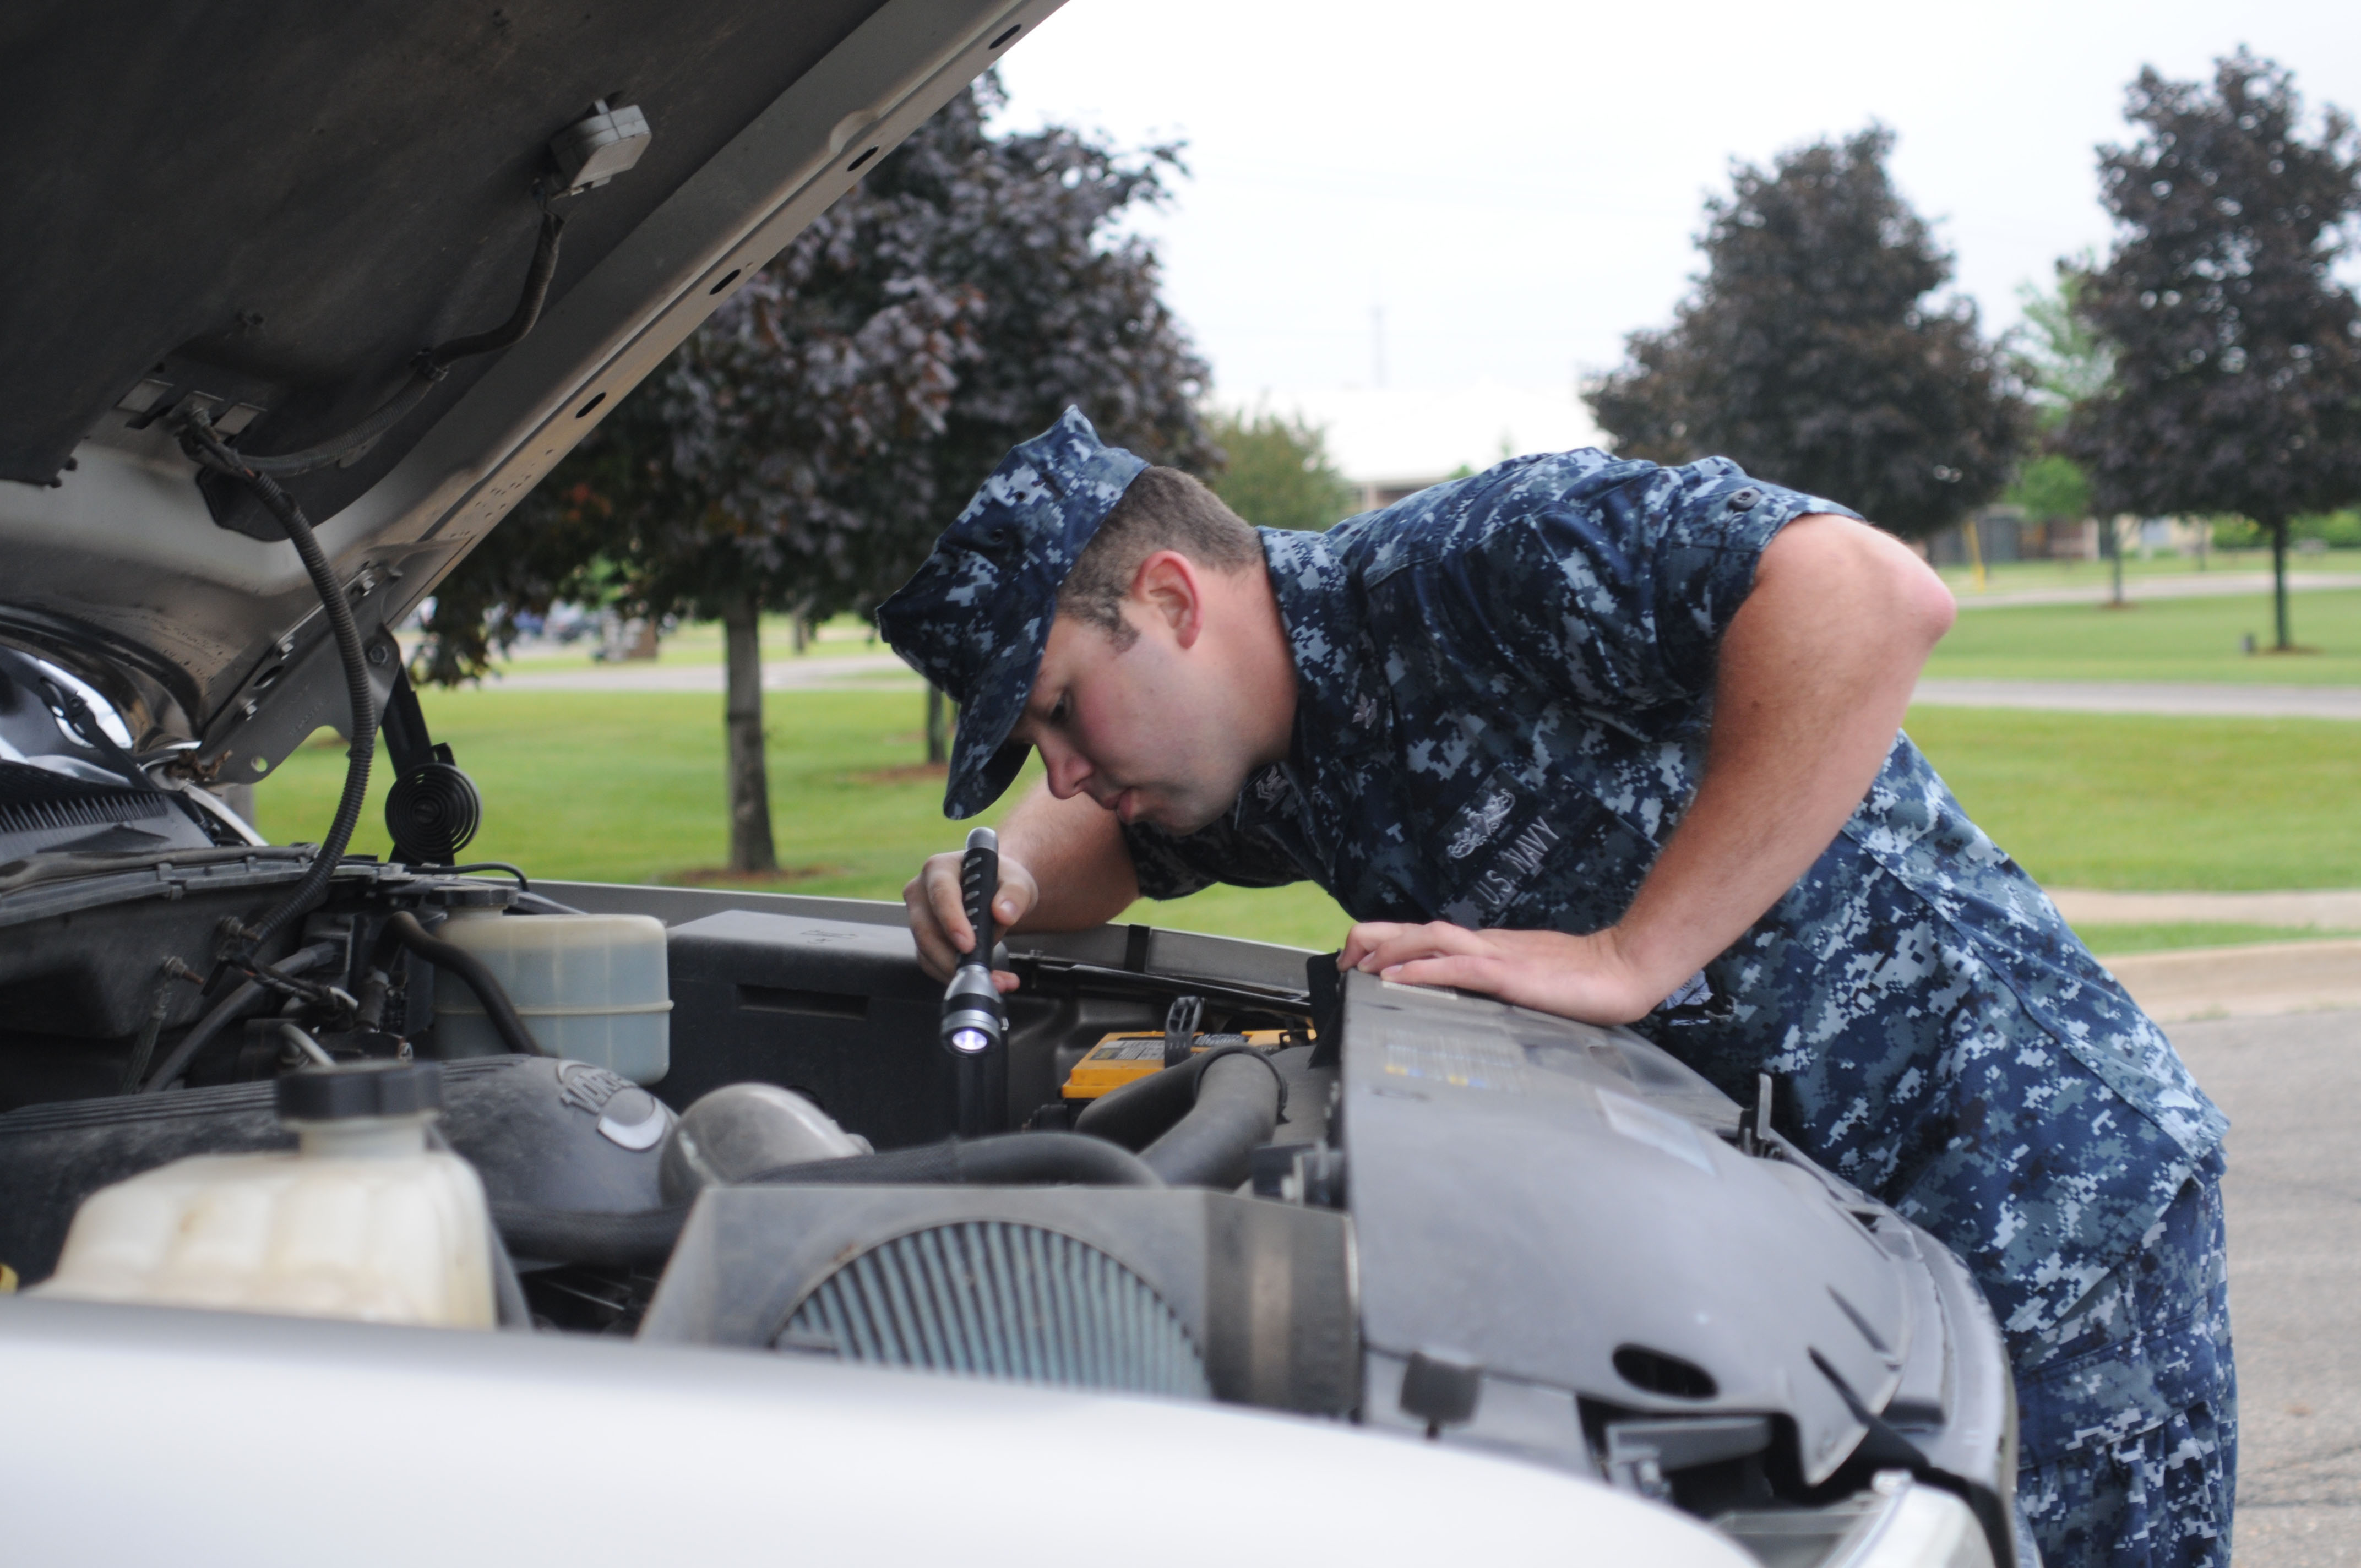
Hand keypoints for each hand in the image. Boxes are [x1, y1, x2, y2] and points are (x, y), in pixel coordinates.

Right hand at [905, 849, 1038, 990]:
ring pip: (927, 951)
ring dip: (957, 971)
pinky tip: (984, 978)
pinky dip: (955, 976)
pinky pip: (932, 964)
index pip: (941, 895)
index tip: (968, 945)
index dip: (952, 921)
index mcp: (940, 869)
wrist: (995, 891)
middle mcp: (922, 893)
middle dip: (951, 958)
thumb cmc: (1000, 880)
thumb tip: (1003, 913)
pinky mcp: (924, 941)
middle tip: (983, 972)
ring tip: (996, 980)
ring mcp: (919, 918)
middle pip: (925, 930)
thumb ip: (1015, 894)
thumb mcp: (1016, 881)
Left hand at [1336, 920, 1670, 1025]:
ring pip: (1428, 937)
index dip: (1385, 945)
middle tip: (1340, 964)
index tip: (1357, 964)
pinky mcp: (1509, 973)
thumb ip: (1495, 989)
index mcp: (1485, 949)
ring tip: (1356, 967)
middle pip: (1415, 929)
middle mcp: (1483, 944)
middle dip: (1370, 941)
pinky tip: (1396, 978)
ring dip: (1387, 950)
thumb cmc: (1583, 981)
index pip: (1425, 937)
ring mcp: (1496, 954)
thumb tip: (1465, 1003)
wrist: (1625, 968)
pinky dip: (1421, 970)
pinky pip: (1456, 966)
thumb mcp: (1525, 985)